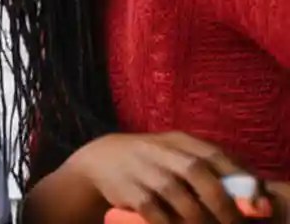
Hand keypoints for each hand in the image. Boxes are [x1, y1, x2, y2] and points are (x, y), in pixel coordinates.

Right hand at [66, 131, 251, 223]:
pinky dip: (170, 223)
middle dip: (221, 201)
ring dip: (199, 217)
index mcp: (178, 140)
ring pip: (176, 194)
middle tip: (235, 223)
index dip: (238, 178)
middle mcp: (160, 151)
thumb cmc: (151, 160)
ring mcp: (142, 170)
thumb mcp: (176, 151)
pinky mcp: (128, 190)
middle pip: (197, 172)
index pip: (215, 154)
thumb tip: (250, 188)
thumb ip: (207, 163)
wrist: (101, 160)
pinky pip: (154, 211)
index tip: (254, 201)